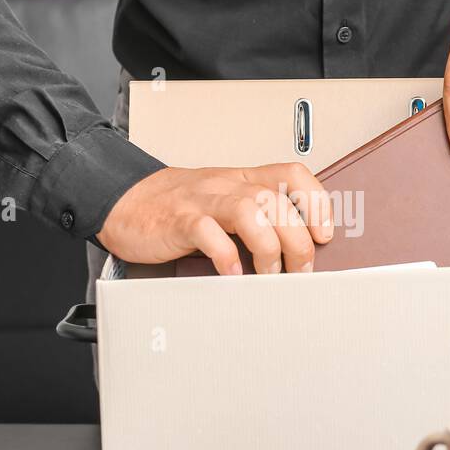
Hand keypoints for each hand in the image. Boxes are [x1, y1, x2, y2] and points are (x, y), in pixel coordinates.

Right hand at [96, 164, 334, 274]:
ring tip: (269, 274)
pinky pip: (208, 232)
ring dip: (268, 248)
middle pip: (277, 202)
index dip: (316, 203)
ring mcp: (203, 201)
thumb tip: (296, 252)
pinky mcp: (179, 220)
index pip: (292, 175)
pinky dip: (226, 256)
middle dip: (297, 241)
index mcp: (243, 179)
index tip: (324, 235)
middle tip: (299, 270)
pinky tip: (232, 273)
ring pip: (250, 211)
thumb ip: (256, 218)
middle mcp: (228, 186)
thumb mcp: (224, 203)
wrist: (125, 201)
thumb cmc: (178, 207)